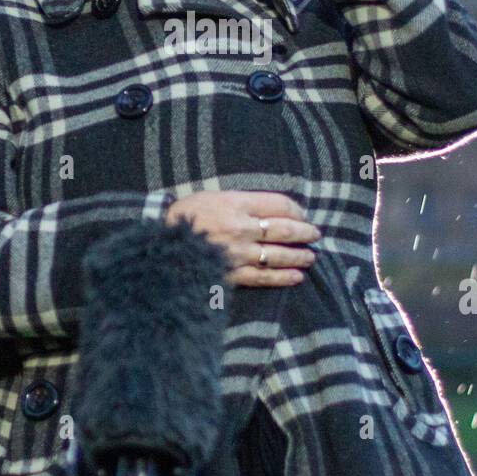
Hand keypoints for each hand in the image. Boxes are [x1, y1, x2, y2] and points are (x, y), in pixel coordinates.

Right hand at [165, 189, 320, 287]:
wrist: (160, 247)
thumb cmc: (184, 218)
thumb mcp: (210, 197)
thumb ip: (239, 202)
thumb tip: (268, 209)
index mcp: (235, 203)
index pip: (278, 204)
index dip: (296, 209)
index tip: (302, 214)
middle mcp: (241, 227)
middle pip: (284, 229)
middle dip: (305, 232)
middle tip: (316, 234)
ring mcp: (238, 253)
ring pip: (279, 254)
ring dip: (299, 255)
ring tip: (311, 256)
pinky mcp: (233, 275)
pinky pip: (265, 277)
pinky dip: (284, 277)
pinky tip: (297, 277)